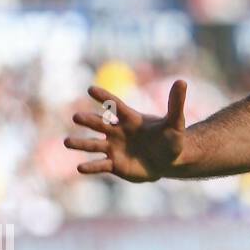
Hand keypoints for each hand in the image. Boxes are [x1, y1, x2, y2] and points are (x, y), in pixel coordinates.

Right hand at [64, 80, 188, 182]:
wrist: (169, 161)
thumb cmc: (172, 138)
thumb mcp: (176, 122)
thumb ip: (176, 103)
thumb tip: (182, 81)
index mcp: (130, 119)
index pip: (115, 105)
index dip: (104, 97)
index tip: (90, 89)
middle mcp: (117, 131)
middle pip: (100, 124)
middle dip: (88, 120)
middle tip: (77, 116)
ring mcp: (114, 148)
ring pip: (93, 145)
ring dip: (81, 143)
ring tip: (67, 142)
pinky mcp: (114, 165)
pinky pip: (100, 165)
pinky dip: (91, 166)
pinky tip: (80, 167)